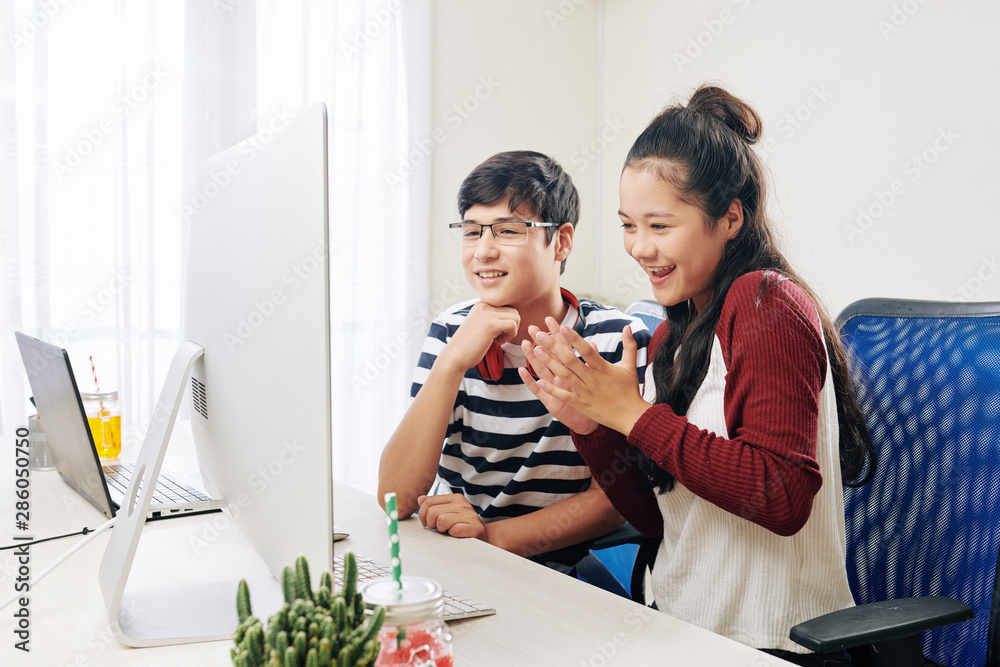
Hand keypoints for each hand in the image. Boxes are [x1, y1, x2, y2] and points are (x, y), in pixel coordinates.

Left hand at [416, 494, 485, 539]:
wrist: (483, 537)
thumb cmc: (461, 525)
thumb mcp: (447, 513)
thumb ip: (434, 505)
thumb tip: (420, 499)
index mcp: (455, 498)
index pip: (429, 501)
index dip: (423, 514)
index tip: (427, 522)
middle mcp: (463, 504)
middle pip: (433, 512)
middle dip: (431, 524)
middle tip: (438, 528)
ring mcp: (470, 515)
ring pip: (442, 520)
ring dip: (442, 529)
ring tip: (448, 531)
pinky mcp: (475, 527)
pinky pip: (455, 530)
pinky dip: (452, 534)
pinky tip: (457, 535)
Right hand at [439, 302, 519, 371]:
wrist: (455, 356)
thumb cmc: (469, 345)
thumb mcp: (480, 325)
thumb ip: (493, 317)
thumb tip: (515, 316)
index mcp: (482, 304)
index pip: (507, 306)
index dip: (507, 321)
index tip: (498, 332)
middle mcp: (484, 305)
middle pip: (514, 311)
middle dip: (512, 326)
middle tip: (500, 337)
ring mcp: (486, 314)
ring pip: (516, 317)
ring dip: (511, 331)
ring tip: (499, 339)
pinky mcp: (490, 324)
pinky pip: (512, 326)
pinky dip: (509, 336)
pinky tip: (497, 342)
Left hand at [529, 318, 647, 434]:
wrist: (631, 417)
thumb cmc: (630, 390)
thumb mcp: (630, 366)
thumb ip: (629, 345)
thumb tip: (628, 327)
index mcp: (603, 368)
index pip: (587, 350)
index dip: (575, 339)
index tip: (563, 327)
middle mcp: (593, 379)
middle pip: (570, 360)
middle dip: (554, 347)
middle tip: (541, 335)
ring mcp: (586, 392)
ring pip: (565, 375)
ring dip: (550, 362)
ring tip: (536, 350)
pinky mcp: (581, 404)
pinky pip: (564, 396)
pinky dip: (552, 389)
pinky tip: (540, 381)